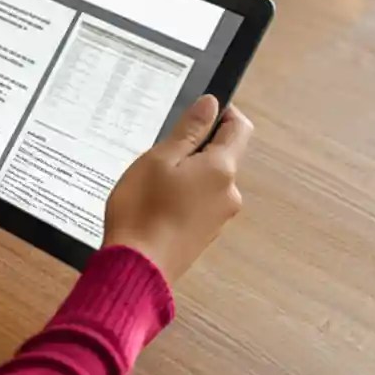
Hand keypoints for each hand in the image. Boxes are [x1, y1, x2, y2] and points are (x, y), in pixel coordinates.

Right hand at [103, 95, 253, 283]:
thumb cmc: (142, 212)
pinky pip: (198, 202)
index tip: (200, 111)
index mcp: (221, 169)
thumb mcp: (159, 158)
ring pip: (207, 180)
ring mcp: (218, 216)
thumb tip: (210, 105)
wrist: (136, 268)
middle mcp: (228, 193)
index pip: (239, 128)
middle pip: (221, 155)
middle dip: (194, 147)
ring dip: (185, 173)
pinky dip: (181, 196)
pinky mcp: (205, 233)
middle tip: (160, 153)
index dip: (222, 113)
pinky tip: (154, 204)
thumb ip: (189, 130)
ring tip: (151, 183)